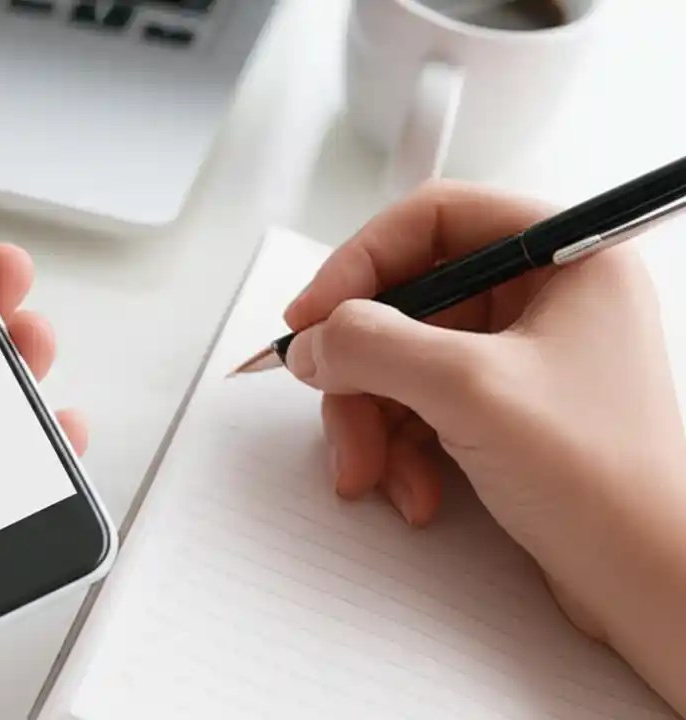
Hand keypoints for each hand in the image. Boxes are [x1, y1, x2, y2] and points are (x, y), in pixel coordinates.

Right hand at [282, 182, 685, 710]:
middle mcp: (545, 299)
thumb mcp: (469, 390)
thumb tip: (312, 339)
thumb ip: (373, 344)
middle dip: (362, 367)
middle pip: (406, 300)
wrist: (650, 585)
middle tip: (334, 405)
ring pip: (402, 360)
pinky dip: (400, 450)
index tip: (312, 315)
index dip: (360, 261)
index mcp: (566, 259)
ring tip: (375, 473)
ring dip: (374, 420)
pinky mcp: (504, 412)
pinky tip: (414, 492)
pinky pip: (419, 406)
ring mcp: (523, 358)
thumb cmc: (604, 479)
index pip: (434, 219)